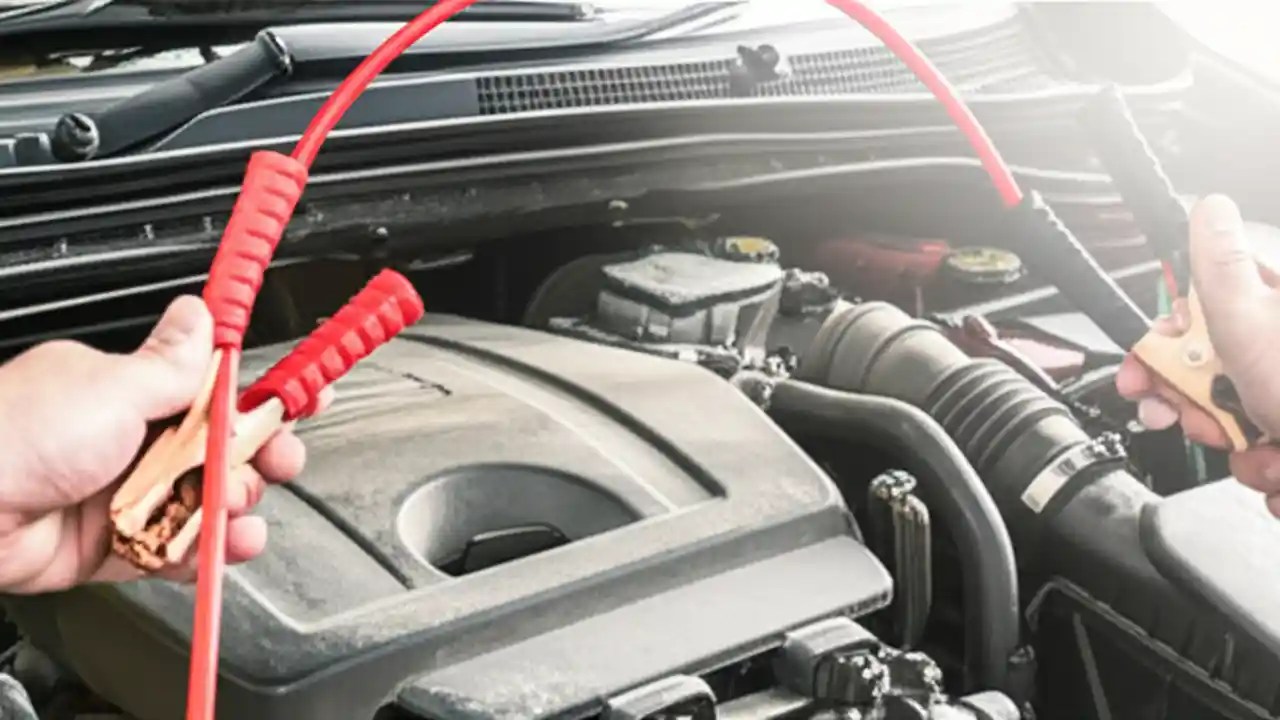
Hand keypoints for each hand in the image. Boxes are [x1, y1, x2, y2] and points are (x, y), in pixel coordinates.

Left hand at [0, 296, 327, 593]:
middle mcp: (131, 439)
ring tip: (238, 509)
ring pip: (204, 503)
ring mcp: (123, 494)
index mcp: (132, 390)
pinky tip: (221, 548)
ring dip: (235, 508)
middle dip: (262, 457)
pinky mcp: (113, 547)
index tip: (308, 396)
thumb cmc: (14, 433)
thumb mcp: (110, 387)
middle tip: (280, 460)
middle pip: (222, 450)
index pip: (216, 386)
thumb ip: (172, 363)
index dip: (266, 392)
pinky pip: (174, 551)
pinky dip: (203, 554)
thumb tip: (202, 317)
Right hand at [1117, 194, 1279, 515]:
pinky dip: (1262, 465)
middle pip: (1204, 368)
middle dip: (1189, 403)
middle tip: (1184, 417)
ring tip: (1259, 447)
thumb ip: (1219, 266)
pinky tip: (1279, 460)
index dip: (1158, 345)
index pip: (1196, 312)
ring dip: (1232, 443)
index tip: (1140, 371)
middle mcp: (1276, 345)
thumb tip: (1209, 207)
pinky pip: (1255, 449)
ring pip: (1227, 416)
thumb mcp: (1251, 320)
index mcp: (1270, 306)